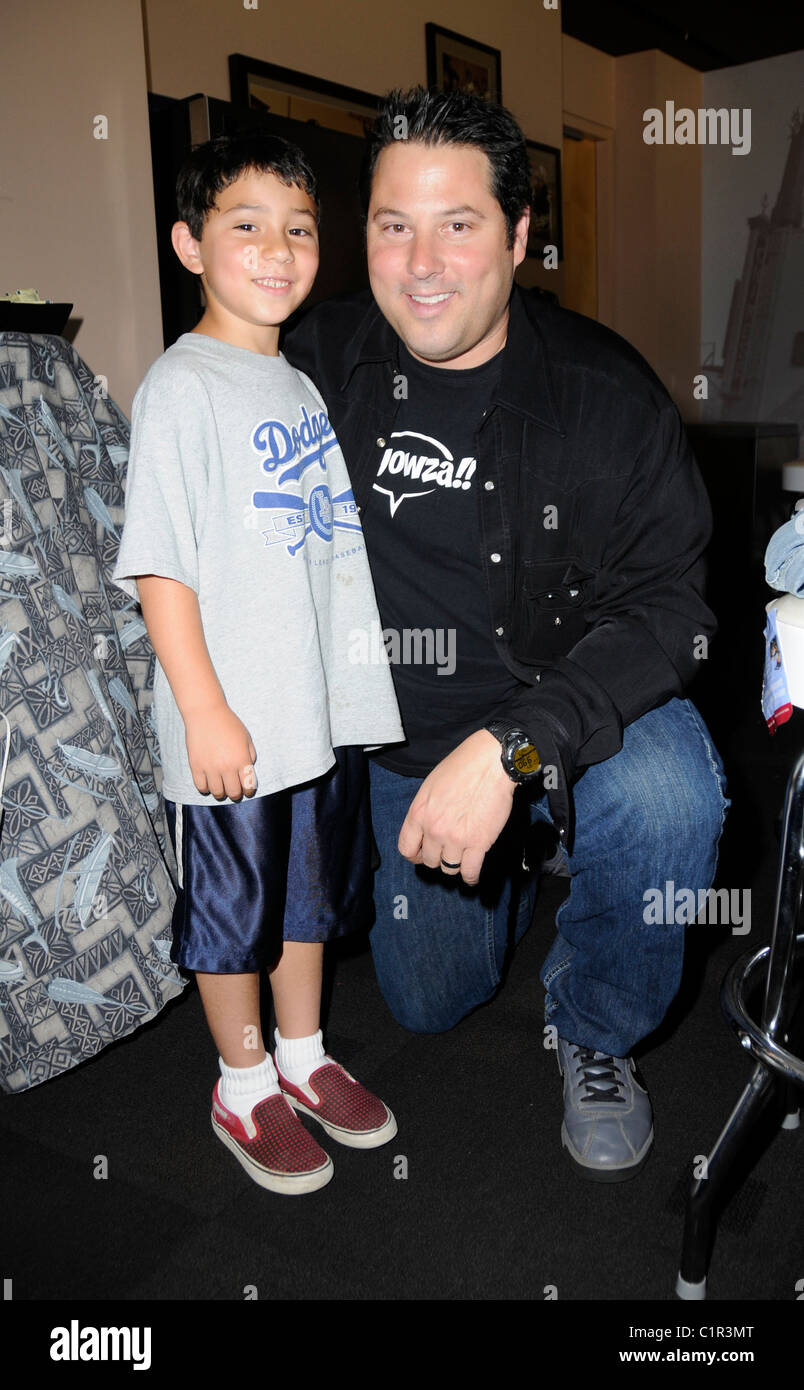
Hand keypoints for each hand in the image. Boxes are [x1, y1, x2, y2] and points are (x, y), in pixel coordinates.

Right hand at [184, 702, 257, 799]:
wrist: (206, 713)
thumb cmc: (228, 723)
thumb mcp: (247, 738)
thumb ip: (250, 755)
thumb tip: (248, 770)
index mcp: (242, 760)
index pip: (248, 785)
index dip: (248, 791)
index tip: (246, 790)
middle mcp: (227, 767)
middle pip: (233, 792)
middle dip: (236, 794)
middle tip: (234, 791)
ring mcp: (210, 768)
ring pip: (217, 793)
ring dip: (221, 793)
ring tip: (221, 788)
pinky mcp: (196, 766)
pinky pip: (201, 787)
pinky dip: (206, 789)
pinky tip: (208, 783)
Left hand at [397, 730, 515, 884]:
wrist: (490, 763)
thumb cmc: (462, 767)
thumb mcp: (430, 786)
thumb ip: (425, 811)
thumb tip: (425, 829)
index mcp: (418, 813)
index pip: (406, 848)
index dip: (415, 855)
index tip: (422, 855)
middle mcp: (433, 829)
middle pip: (429, 860)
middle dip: (437, 858)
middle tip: (447, 852)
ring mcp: (455, 838)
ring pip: (448, 868)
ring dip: (455, 864)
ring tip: (461, 859)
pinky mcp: (478, 843)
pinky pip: (469, 871)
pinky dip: (470, 877)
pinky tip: (471, 876)